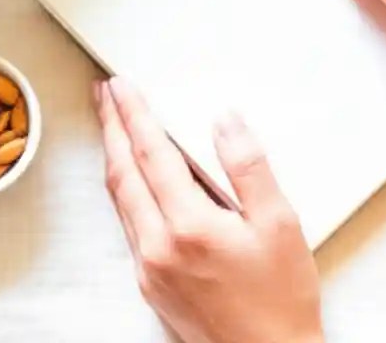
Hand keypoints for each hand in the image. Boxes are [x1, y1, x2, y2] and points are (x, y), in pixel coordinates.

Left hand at [95, 78, 323, 342]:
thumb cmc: (281, 299)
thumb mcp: (280, 225)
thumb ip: (249, 167)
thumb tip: (225, 120)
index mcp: (188, 226)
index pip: (152, 154)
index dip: (134, 114)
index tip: (122, 85)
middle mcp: (157, 247)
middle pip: (122, 173)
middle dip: (112, 128)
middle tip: (104, 94)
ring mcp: (149, 269)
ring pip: (120, 201)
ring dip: (114, 157)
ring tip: (113, 127)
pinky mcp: (150, 286)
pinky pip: (128, 225)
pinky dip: (126, 191)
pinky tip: (134, 180)